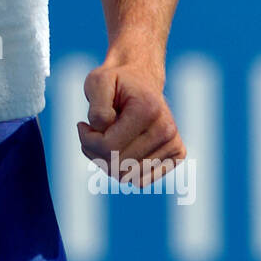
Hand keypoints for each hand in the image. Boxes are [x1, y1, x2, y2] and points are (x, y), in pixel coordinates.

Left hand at [76, 63, 185, 188]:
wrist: (142, 79)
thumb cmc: (116, 82)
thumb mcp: (97, 82)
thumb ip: (97, 108)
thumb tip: (104, 132)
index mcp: (148, 111)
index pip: (108, 147)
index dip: (87, 139)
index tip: (83, 125)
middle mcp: (166, 130)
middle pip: (117, 165)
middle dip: (95, 152)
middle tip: (92, 133)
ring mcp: (174, 144)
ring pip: (127, 177)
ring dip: (106, 162)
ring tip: (105, 139)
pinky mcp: (176, 156)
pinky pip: (140, 181)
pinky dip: (122, 170)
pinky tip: (119, 149)